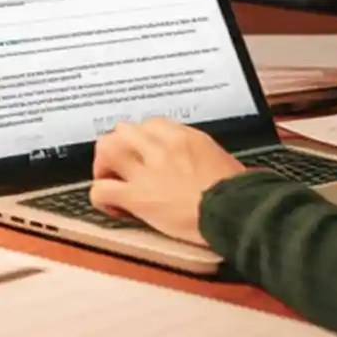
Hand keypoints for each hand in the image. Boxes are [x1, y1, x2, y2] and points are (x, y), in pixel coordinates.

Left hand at [90, 118, 246, 244]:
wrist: (236, 211)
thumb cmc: (236, 192)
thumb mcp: (219, 158)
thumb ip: (195, 152)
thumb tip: (187, 159)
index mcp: (184, 137)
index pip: (150, 124)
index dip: (141, 139)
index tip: (142, 153)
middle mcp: (162, 147)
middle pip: (123, 130)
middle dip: (117, 146)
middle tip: (119, 164)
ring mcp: (148, 170)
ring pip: (108, 150)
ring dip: (103, 165)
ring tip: (109, 179)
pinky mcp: (138, 196)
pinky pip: (102, 189)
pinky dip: (100, 197)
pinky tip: (110, 206)